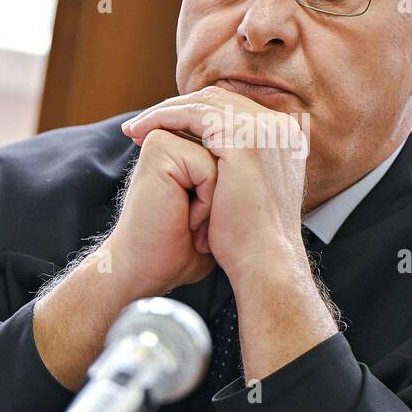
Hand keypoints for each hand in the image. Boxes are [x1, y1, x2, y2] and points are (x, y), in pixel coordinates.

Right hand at [105, 127, 218, 294]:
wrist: (146, 271)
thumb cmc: (180, 250)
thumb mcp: (216, 213)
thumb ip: (232, 183)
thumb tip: (266, 167)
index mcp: (181, 151)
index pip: (231, 160)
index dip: (225, 198)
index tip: (192, 222)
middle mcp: (171, 141)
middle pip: (228, 157)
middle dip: (219, 199)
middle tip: (188, 225)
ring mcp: (164, 142)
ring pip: (221, 162)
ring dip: (213, 202)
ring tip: (188, 223)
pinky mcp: (160, 149)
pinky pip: (209, 170)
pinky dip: (205, 203)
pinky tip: (184, 219)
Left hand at [120, 85, 307, 288]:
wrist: (264, 261)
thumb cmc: (253, 238)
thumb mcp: (252, 191)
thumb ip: (243, 166)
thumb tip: (219, 159)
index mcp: (286, 136)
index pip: (233, 108)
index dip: (196, 114)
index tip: (165, 127)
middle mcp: (280, 127)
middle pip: (218, 100)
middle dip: (177, 109)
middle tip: (143, 124)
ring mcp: (264, 129)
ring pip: (203, 103)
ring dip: (165, 112)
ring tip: (136, 128)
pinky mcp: (243, 139)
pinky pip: (194, 116)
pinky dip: (164, 119)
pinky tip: (142, 132)